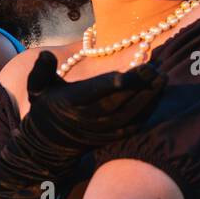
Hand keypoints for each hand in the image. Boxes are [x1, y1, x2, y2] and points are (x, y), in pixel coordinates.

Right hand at [21, 50, 164, 155]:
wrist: (48, 143)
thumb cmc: (46, 106)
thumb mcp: (37, 87)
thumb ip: (41, 70)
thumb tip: (46, 55)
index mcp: (69, 102)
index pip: (92, 92)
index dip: (110, 84)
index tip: (127, 74)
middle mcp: (86, 119)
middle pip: (116, 102)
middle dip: (137, 86)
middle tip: (154, 69)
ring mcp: (101, 131)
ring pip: (129, 115)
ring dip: (148, 97)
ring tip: (162, 78)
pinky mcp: (111, 138)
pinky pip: (133, 125)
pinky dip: (148, 111)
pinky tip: (158, 95)